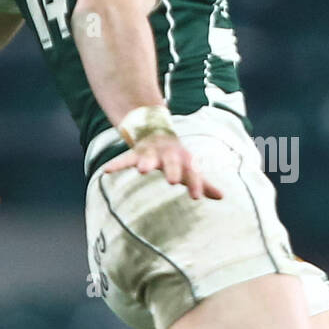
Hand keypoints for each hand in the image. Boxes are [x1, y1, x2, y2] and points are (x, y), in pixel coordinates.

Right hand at [102, 132, 223, 199]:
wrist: (156, 130)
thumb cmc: (176, 157)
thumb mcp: (189, 167)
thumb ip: (203, 182)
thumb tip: (222, 197)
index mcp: (184, 160)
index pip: (193, 173)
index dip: (196, 184)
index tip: (197, 198)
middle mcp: (168, 154)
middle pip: (172, 162)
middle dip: (172, 170)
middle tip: (172, 181)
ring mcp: (151, 152)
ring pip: (149, 157)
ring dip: (146, 162)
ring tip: (141, 170)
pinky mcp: (136, 153)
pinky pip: (124, 158)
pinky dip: (116, 164)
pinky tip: (106, 171)